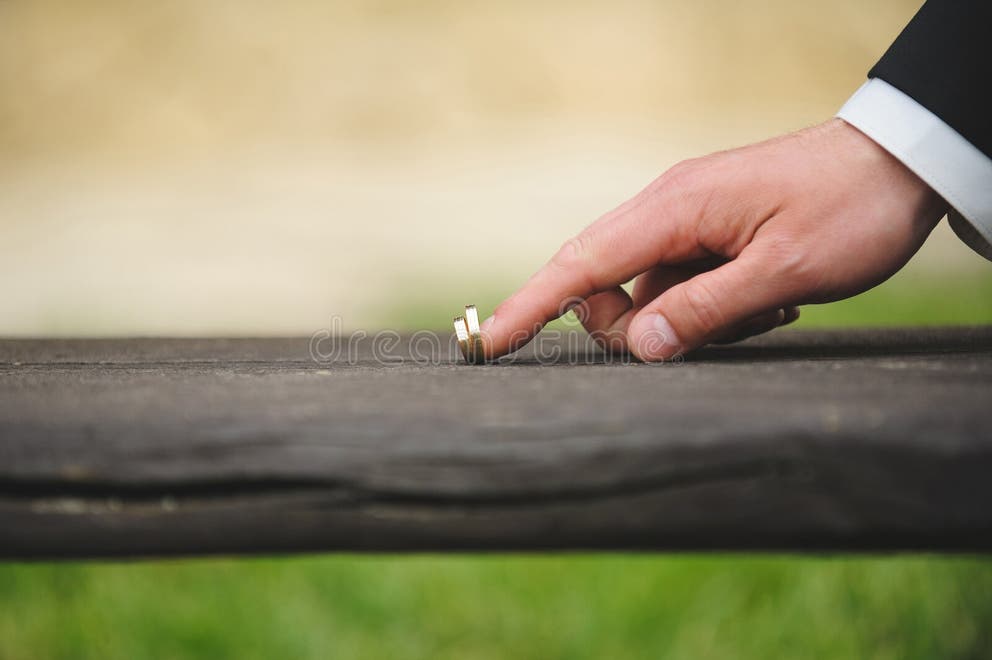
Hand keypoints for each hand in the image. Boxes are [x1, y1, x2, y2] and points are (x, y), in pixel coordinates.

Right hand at [481, 119, 946, 360]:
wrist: (902, 161)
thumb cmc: (849, 209)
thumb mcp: (784, 271)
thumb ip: (704, 311)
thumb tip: (639, 347)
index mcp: (674, 208)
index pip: (581, 263)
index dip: (529, 307)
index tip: (487, 343)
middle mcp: (669, 208)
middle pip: (605, 283)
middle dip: (636, 327)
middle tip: (708, 335)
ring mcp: (688, 218)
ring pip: (648, 291)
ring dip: (687, 320)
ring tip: (761, 311)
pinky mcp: (709, 231)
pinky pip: (682, 283)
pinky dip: (709, 306)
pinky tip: (765, 301)